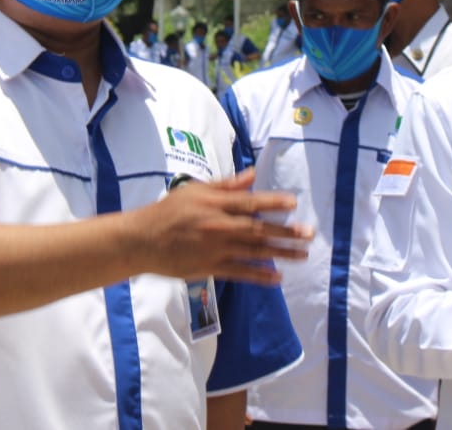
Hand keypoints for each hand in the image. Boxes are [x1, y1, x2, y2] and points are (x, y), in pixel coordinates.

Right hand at [134, 168, 312, 284]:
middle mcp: (218, 226)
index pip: (249, 202)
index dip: (273, 203)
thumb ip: (226, 185)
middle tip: (309, 233)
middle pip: (257, 229)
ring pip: (254, 252)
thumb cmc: (169, 211)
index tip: (293, 203)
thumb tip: (252, 175)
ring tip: (302, 254)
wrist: (143, 240)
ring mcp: (215, 249)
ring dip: (281, 253)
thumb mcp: (196, 190)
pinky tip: (278, 277)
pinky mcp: (211, 268)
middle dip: (286, 232)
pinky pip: (241, 273)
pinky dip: (260, 275)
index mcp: (215, 204)